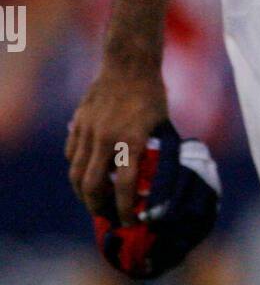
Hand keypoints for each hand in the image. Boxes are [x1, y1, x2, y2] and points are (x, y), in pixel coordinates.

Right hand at [66, 64, 168, 221]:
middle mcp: (107, 139)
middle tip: (108, 215)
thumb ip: (156, 150)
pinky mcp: (78, 123)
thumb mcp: (161, 124)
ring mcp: (89, 131)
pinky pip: (72, 154)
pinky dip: (77, 169)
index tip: (129, 221)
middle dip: (98, 207)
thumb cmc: (152, 94)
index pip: (124, 186)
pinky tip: (87, 174)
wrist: (129, 64)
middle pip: (92, 186)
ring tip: (95, 201)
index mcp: (132, 140)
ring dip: (84, 192)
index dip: (125, 209)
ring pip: (77, 173)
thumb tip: (160, 178)